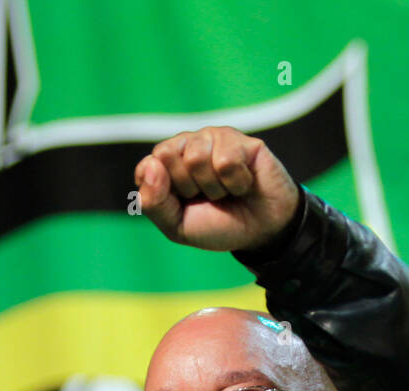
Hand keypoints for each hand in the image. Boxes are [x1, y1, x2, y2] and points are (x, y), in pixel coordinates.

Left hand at [134, 126, 299, 251]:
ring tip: (226, 191)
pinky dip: (236, 183)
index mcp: (168, 164)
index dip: (164, 193)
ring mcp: (214, 138)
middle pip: (167, 155)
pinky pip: (226, 160)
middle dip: (188, 188)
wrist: (261, 233)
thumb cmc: (218, 226)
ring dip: (214, 187)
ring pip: (196, 156)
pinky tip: (244, 184)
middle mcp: (188, 145)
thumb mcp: (176, 226)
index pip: (147, 166)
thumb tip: (151, 164)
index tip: (184, 204)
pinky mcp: (241, 140)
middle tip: (208, 197)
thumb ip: (153, 202)